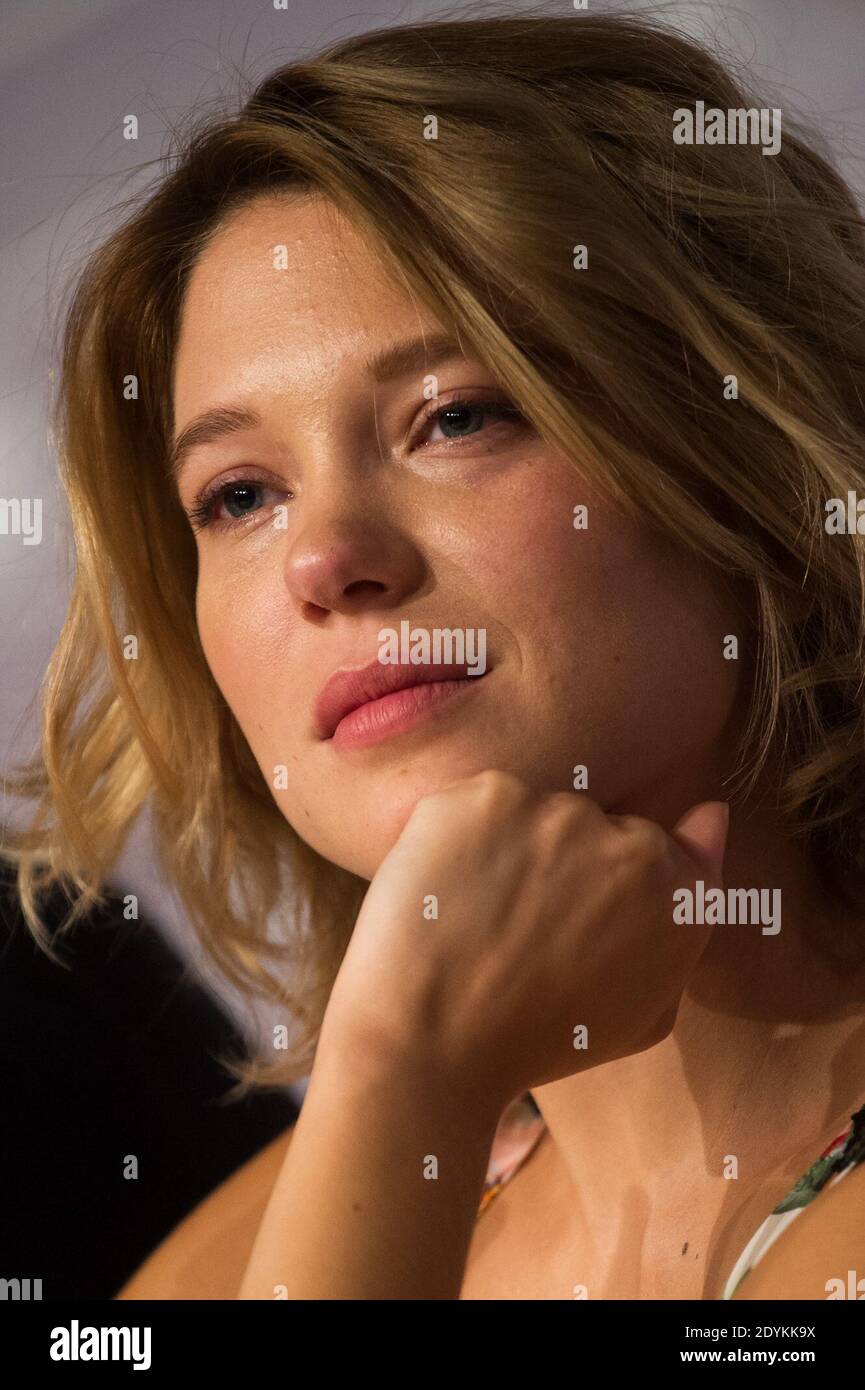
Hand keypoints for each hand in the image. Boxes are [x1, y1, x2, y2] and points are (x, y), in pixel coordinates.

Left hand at [321, 771, 728, 1111]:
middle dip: (553, 862)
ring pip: (529, 810)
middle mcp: (628, 842)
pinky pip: (474, 804)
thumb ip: (689, 912)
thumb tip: (711, 813)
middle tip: (511, 931)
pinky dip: (452, 839)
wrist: (431, 1046)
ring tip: (474, 918)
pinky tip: (445, 894)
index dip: (597, 885)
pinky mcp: (487, 796)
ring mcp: (556, 812)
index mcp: (676, 892)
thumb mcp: (644, 1009)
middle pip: (587, 824)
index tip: (562, 921)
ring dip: (503, 847)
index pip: (653, 846)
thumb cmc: (536, 1041)